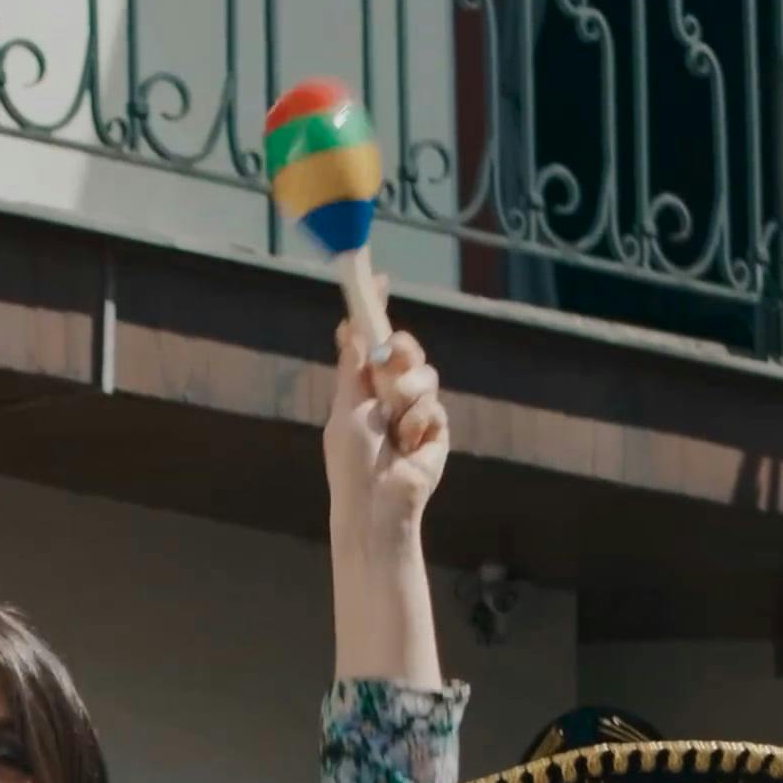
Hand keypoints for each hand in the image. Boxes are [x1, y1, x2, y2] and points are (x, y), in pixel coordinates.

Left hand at [323, 285, 448, 534]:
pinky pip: (435, 407)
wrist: (376, 501)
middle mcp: (390, 393)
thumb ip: (352, 366)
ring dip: (408, 395)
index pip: (373, 340)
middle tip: (389, 361)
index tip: (380, 281)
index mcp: (363, 385)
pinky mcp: (435, 430)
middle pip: (407, 348)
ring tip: (395, 426)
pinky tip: (408, 446)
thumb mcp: (347, 406)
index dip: (377, 310)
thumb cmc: (351, 461)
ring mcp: (415, 411)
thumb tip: (349, 325)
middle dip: (401, 350)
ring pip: (425, 375)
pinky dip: (419, 423)